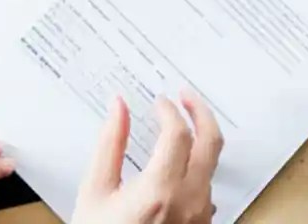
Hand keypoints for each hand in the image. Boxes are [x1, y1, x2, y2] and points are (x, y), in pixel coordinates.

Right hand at [73, 92, 222, 223]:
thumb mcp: (94, 192)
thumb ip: (110, 144)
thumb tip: (119, 108)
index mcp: (160, 190)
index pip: (178, 133)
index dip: (170, 110)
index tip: (160, 102)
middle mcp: (189, 201)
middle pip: (212, 141)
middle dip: (200, 111)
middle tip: (185, 97)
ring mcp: (201, 214)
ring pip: (213, 162)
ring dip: (200, 138)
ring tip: (181, 125)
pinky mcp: (204, 222)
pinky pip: (208, 184)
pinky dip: (197, 164)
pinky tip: (179, 160)